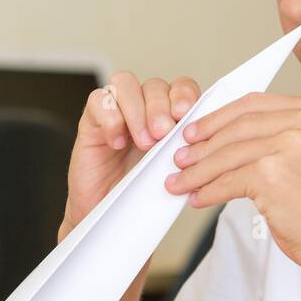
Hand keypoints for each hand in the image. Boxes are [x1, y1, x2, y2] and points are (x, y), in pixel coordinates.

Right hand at [60, 71, 201, 238]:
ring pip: (126, 84)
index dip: (184, 95)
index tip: (185, 115)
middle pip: (155, 85)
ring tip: (143, 141)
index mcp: (170, 116)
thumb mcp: (175, 172)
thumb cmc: (144, 194)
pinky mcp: (91, 121)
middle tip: (162, 134)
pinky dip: (110, 117)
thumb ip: (189, 151)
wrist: (110, 217)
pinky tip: (117, 142)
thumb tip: (209, 141)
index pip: (181, 87)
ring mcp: (117, 111)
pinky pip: (98, 100)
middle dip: (161, 107)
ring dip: (137, 110)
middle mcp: (144, 108)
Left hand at [164, 92, 300, 274]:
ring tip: (180, 182)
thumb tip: (221, 138)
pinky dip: (207, 190)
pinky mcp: (273, 174)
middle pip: (237, 126)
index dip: (219, 117)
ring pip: (228, 154)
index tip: (197, 132)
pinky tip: (197, 198)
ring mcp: (291, 145)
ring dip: (198, 171)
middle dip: (203, 144)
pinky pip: (228, 180)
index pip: (255, 104)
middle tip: (181, 158)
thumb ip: (279, 137)